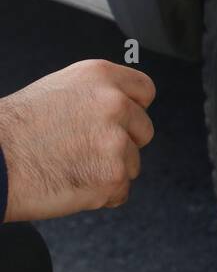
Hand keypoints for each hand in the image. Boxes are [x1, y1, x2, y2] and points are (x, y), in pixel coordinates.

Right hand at [0, 60, 155, 220]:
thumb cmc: (16, 129)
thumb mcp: (60, 88)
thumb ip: (97, 94)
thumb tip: (124, 107)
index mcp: (101, 76)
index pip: (145, 91)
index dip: (133, 109)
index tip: (120, 122)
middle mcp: (114, 104)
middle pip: (144, 130)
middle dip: (122, 143)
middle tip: (84, 149)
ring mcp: (116, 141)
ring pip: (133, 164)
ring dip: (109, 170)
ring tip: (72, 165)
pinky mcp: (112, 176)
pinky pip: (121, 192)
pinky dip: (101, 195)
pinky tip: (73, 183)